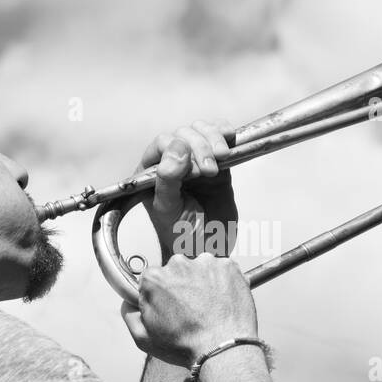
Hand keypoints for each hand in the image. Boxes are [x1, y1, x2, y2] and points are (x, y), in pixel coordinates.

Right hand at [121, 253, 257, 367]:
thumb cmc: (184, 346)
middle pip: (178, 270)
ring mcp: (206, 263)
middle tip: (192, 310)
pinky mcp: (228, 267)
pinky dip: (223, 282)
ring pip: (201, 269)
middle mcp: (179, 264)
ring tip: (210, 308)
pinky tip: (223, 302)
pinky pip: (223, 270)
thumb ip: (130, 315)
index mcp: (154, 278)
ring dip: (204, 283)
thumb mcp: (143, 338)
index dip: (161, 294)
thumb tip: (129, 301)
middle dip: (183, 286)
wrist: (223, 349)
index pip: (153, 278)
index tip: (170, 307)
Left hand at [137, 119, 238, 262]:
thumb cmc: (182, 235)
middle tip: (210, 171)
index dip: (178, 149)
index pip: (162, 144)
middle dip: (199, 147)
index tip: (194, 171)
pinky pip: (219, 136)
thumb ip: (167, 179)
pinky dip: (225, 132)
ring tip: (222, 157)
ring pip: (201, 130)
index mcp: (151, 171)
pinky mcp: (217, 161)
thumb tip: (177, 148)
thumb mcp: (168, 210)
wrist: (208, 250)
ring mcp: (195, 160)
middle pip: (184, 133)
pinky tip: (230, 138)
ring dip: (213, 138)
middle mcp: (171, 162)